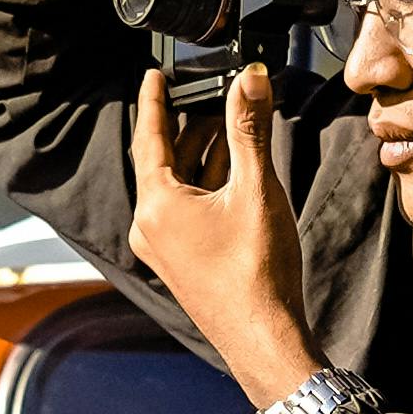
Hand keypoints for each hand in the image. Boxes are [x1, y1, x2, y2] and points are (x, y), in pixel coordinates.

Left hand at [125, 64, 319, 404]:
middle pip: (164, 159)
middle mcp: (149, 225)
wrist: (264, 339)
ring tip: (231, 125)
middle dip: (190, 125)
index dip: (154, 100)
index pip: (148, 136)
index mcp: (156, 204)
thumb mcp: (255, 188)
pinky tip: (233, 170)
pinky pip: (186, 209)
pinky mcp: (180, 261)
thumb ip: (250, 129)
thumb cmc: (256, 272)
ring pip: (178, 184)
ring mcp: (162, 247)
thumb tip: (251, 80)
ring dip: (203, 154)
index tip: (154, 75)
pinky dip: (206, 184)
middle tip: (211, 94)